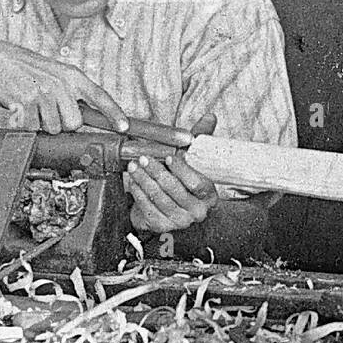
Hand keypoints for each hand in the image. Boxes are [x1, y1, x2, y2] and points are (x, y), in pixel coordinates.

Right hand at [0, 40, 127, 134]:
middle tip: (46, 110)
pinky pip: (33, 128)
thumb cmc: (26, 70)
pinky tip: (20, 109)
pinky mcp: (28, 101)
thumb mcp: (55, 74)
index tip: (124, 127)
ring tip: (31, 107)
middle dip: (61, 123)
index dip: (114, 113)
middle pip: (74, 123)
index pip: (99, 95)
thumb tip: (83, 118)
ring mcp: (45, 92)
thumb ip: (71, 92)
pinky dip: (24, 125)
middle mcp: (62, 83)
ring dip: (41, 124)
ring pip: (53, 128)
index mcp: (72, 75)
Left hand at [127, 114, 218, 232]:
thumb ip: (200, 138)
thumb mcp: (193, 160)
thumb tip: (210, 115)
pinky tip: (132, 181)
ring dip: (144, 181)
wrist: (173, 208)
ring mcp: (179, 222)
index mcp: (209, 195)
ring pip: (159, 198)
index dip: (182, 170)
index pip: (197, 183)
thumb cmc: (184, 179)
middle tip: (143, 158)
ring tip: (134, 166)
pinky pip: (147, 208)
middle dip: (157, 172)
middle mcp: (197, 212)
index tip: (169, 156)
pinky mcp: (162, 226)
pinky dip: (138, 193)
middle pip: (174, 190)